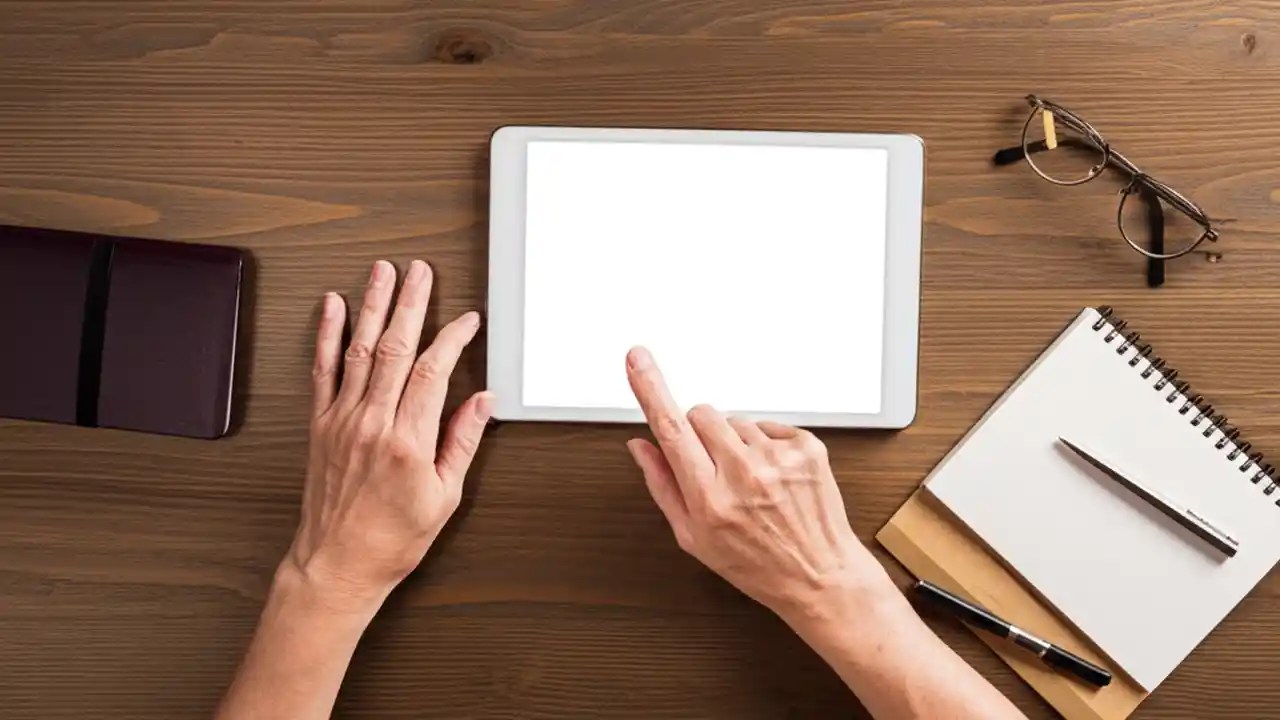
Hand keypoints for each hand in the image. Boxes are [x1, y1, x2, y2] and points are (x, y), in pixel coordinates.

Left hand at [285, 259, 492, 612]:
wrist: (336, 564)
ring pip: (359, 350)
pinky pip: (323, 370)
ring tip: (381, 273)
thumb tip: (483, 402)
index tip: (466, 321)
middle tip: (419, 271)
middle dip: (410, 304)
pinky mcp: (320, 424)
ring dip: (372, 306)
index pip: (432, 372)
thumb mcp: (444, 496)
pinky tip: (332, 307)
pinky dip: (327, 335)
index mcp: (407, 441)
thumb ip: (462, 441)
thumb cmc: (392, 539)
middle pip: (394, 347)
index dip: (452, 339)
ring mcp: (341, 420)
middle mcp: (371, 423)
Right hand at [624, 347, 890, 627]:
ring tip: (751, 481)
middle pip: (702, 415)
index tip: (638, 359)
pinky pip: (768, 424)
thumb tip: (640, 446)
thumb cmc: (756, 563)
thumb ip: (662, 486)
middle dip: (699, 433)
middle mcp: (744, 474)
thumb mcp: (693, 538)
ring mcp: (779, 458)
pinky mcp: (806, 447)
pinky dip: (765, 445)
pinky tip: (772, 476)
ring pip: (735, 420)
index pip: (671, 430)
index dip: (650, 389)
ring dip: (735, 442)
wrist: (819, 575)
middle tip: (712, 467)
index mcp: (710, 498)